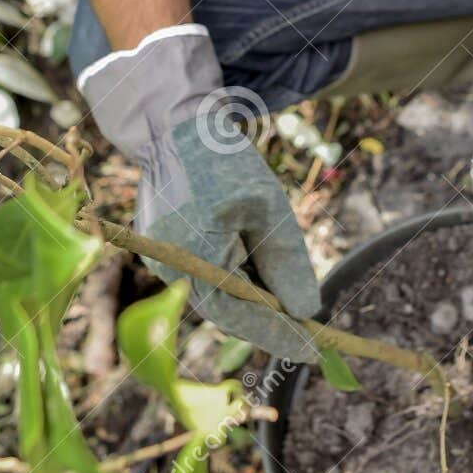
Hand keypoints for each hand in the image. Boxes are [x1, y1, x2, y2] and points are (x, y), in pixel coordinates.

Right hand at [78, 25, 319, 360]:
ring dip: (252, 290)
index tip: (312, 349)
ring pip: (216, 289)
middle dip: (267, 313)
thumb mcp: (268, 207)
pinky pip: (204, 272)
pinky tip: (257, 259)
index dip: (276, 334)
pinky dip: (234, 272)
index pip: (238, 315)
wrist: (174, 123)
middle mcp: (168, 266)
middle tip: (309, 323)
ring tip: (285, 284)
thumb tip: (307, 311)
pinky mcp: (162, 247)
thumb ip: (287, 263)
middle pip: (226, 305)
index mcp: (192, 256)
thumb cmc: (224, 158)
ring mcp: (161, 258)